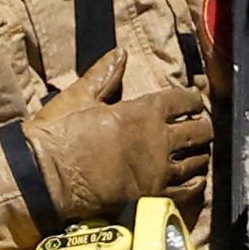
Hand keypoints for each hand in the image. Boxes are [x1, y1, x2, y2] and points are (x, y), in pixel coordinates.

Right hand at [17, 46, 211, 221]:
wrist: (46, 177)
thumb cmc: (59, 134)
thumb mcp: (80, 98)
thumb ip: (104, 76)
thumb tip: (121, 52)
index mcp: (142, 112)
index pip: (181, 101)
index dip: (191, 100)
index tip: (192, 101)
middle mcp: (157, 141)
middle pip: (198, 131)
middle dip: (202, 126)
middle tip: (200, 126)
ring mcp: (158, 171)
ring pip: (196, 160)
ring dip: (200, 154)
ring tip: (198, 152)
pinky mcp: (152, 197)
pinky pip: (187, 191)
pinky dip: (196, 183)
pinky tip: (197, 180)